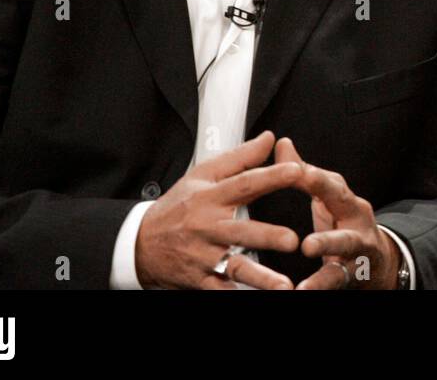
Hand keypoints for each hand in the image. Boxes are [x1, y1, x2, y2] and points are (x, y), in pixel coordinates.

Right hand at [134, 130, 301, 289]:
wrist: (139, 243)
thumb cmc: (177, 206)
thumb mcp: (203, 175)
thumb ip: (241, 158)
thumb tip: (269, 138)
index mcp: (212, 198)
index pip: (245, 184)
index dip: (271, 176)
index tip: (296, 170)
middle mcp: (209, 228)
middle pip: (242, 231)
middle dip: (267, 237)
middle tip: (293, 241)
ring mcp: (204, 257)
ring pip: (234, 267)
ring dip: (260, 278)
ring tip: (284, 287)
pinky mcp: (200, 280)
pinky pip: (220, 291)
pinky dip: (236, 296)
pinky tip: (259, 299)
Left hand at [274, 137, 401, 289]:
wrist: (378, 262)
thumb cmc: (346, 225)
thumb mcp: (328, 199)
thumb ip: (306, 175)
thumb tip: (282, 143)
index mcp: (346, 199)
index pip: (328, 181)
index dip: (310, 173)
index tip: (288, 164)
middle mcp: (357, 219)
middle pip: (344, 204)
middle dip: (325, 196)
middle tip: (303, 196)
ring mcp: (359, 246)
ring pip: (344, 243)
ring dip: (325, 245)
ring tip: (306, 247)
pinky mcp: (354, 273)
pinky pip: (336, 278)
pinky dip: (319, 285)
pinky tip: (302, 289)